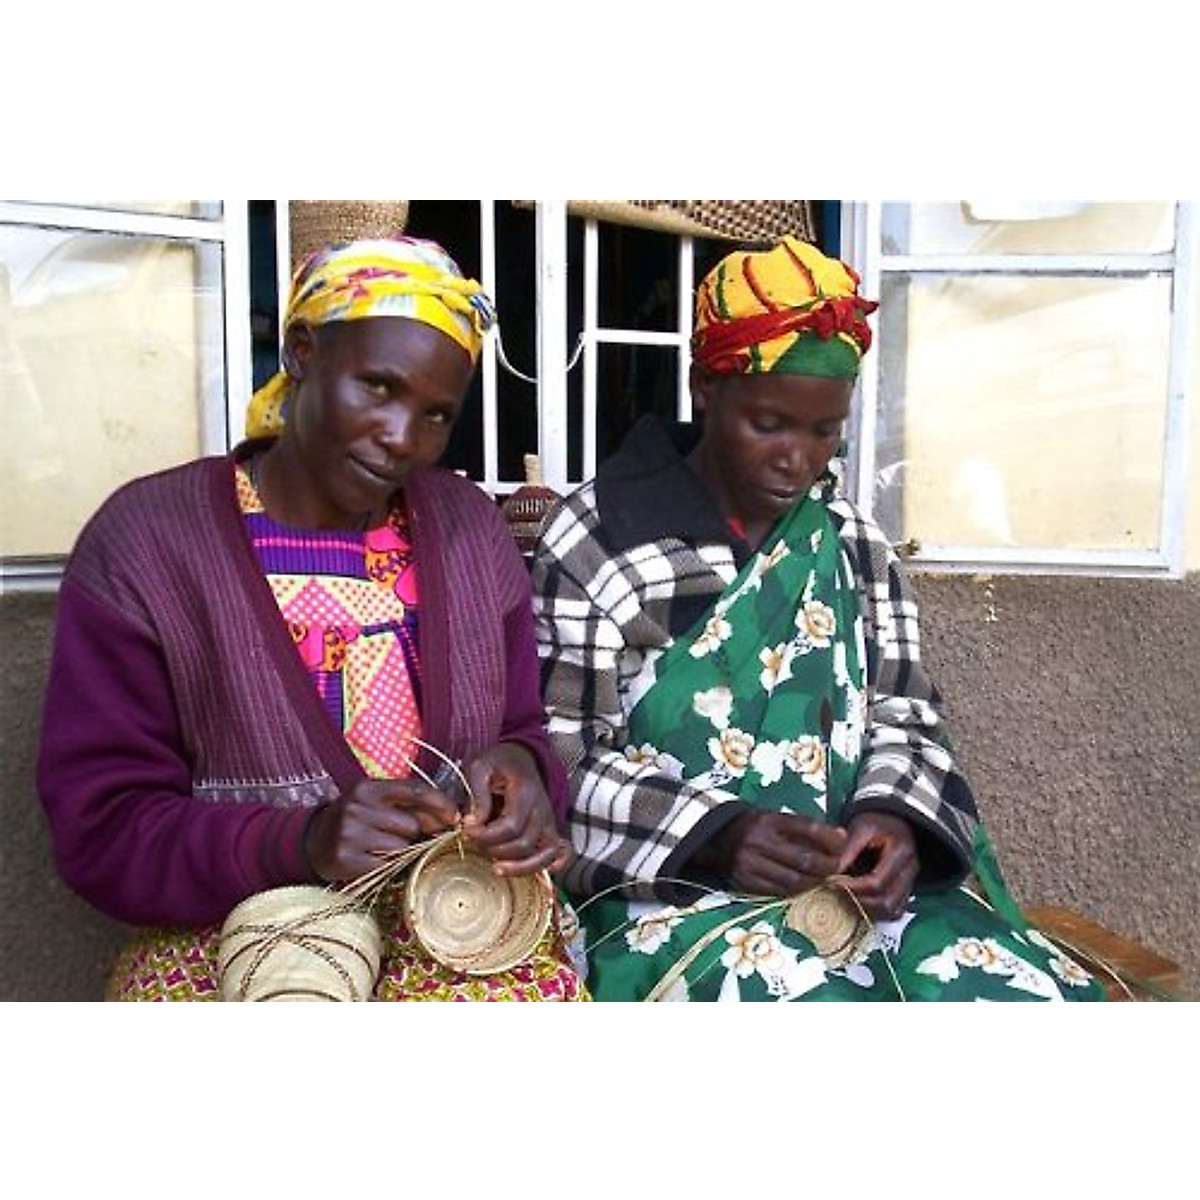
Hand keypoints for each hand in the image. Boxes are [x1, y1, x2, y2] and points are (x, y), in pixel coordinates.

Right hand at [305, 778, 460, 882]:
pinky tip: (371, 861)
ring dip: (400, 853)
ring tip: (380, 849)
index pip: (414, 790)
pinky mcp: (345, 858)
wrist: (311, 841)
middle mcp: (357, 806)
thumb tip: (452, 817)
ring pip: (400, 847)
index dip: (439, 804)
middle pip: (410, 825)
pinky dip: (386, 867)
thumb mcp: (375, 803)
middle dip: (414, 835)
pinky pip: (385, 866)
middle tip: (399, 838)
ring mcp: (349, 833)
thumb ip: (408, 805)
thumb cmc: (356, 820)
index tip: (455, 816)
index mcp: (368, 788)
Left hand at [458, 742, 569, 876]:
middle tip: (474, 841)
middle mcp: (542, 809)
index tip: (466, 830)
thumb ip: (477, 795)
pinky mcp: (549, 830)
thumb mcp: (480, 767)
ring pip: (543, 855)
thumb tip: (472, 824)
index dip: (487, 835)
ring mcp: (548, 821)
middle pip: (524, 844)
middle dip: (495, 849)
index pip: (511, 825)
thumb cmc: (498, 762)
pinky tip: (527, 869)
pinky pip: (559, 854)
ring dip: (518, 867)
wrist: (519, 756)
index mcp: (526, 792)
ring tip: (496, 867)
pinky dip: (547, 866)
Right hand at [698, 810, 848, 896]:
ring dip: (814, 881)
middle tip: (837, 867)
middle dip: (828, 866)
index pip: (808, 828)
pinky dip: (796, 889)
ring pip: (794, 880)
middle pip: (805, 859)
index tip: (842, 843)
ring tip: (822, 878)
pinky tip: (802, 884)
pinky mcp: (745, 882)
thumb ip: (804, 827)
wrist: (716, 839)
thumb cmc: (755, 827)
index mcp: (769, 820)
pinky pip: (779, 891)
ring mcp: (751, 863)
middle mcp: (759, 841)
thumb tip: (840, 836)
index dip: (830, 838)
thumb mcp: (775, 818)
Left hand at [827, 811, 918, 920]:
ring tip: (846, 897)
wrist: (894, 821)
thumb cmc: (876, 822)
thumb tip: (834, 869)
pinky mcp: (907, 890)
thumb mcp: (860, 827)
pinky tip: (859, 901)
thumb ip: (847, 848)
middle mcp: (910, 870)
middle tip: (836, 891)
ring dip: (867, 909)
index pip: (876, 882)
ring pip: (892, 910)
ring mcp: (911, 882)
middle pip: (886, 901)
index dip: (852, 887)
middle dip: (857, 900)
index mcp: (901, 852)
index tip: (832, 882)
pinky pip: (895, 911)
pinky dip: (877, 912)